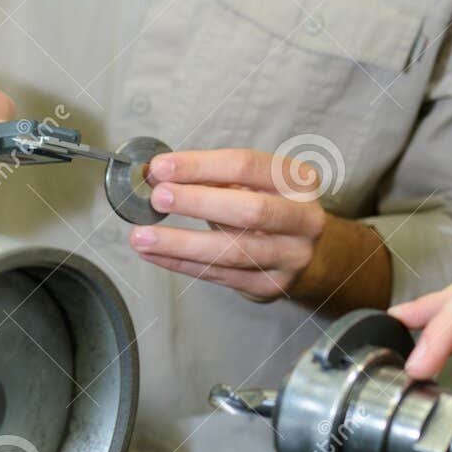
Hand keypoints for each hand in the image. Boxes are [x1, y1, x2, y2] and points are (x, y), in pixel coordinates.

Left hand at [130, 148, 389, 309]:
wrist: (310, 254)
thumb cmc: (271, 207)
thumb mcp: (256, 184)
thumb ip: (215, 178)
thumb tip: (159, 175)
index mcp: (298, 180)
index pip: (247, 166)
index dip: (201, 165)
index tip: (161, 167)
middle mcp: (303, 218)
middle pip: (250, 210)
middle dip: (198, 202)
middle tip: (157, 198)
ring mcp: (291, 256)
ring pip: (233, 251)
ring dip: (181, 243)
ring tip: (141, 237)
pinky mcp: (270, 286)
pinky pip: (220, 275)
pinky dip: (182, 264)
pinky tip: (154, 255)